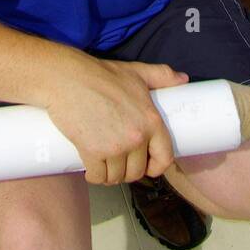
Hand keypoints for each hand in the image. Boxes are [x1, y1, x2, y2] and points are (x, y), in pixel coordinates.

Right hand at [44, 57, 187, 185]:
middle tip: (119, 161)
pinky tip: (92, 170)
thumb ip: (161, 75)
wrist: (66, 78)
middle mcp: (136, 137)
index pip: (164, 157)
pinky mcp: (92, 153)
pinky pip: (97, 177)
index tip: (148, 166)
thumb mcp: (136, 72)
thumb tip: (183, 79)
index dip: (157, 166)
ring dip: (110, 175)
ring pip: (116, 177)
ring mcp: (114, 147)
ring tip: (105, 164)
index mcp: (151, 120)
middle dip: (128, 170)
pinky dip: (94, 176)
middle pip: (137, 172)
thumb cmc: (100, 74)